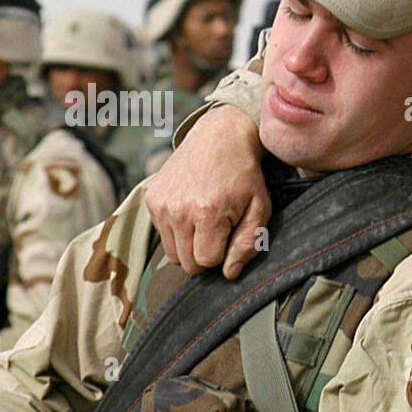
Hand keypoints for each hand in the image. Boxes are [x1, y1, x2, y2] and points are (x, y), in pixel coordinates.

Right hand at [146, 104, 271, 279]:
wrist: (219, 137)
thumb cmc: (244, 175)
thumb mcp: (259, 208)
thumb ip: (247, 243)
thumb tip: (229, 274)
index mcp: (207, 212)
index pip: (206, 262)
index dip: (222, 255)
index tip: (231, 234)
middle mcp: (178, 210)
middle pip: (187, 263)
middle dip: (206, 254)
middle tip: (220, 230)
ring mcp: (161, 204)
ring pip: (172, 254)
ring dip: (190, 245)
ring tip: (206, 222)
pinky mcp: (151, 199)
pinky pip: (163, 235)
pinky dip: (178, 231)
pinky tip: (192, 210)